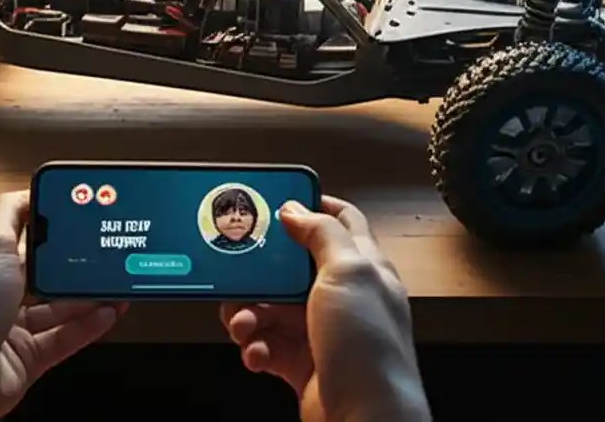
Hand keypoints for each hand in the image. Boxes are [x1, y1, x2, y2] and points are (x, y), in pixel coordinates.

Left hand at [0, 191, 124, 418]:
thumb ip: (10, 212)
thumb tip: (26, 190)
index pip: (18, 237)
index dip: (47, 228)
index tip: (77, 217)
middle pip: (43, 275)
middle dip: (74, 266)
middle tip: (105, 254)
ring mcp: (10, 328)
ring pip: (58, 309)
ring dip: (88, 298)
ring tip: (115, 285)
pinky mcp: (26, 358)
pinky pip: (65, 338)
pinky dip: (87, 326)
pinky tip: (107, 312)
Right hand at [220, 196, 430, 421]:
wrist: (365, 419)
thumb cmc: (367, 347)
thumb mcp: (349, 274)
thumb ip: (322, 234)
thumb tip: (294, 209)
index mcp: (363, 267)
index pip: (341, 222)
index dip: (311, 206)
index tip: (275, 203)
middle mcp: (344, 297)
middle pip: (291, 268)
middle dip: (260, 273)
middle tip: (236, 275)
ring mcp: (322, 332)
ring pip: (272, 309)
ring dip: (249, 315)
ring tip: (243, 326)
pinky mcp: (303, 365)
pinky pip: (267, 346)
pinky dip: (254, 348)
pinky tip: (255, 354)